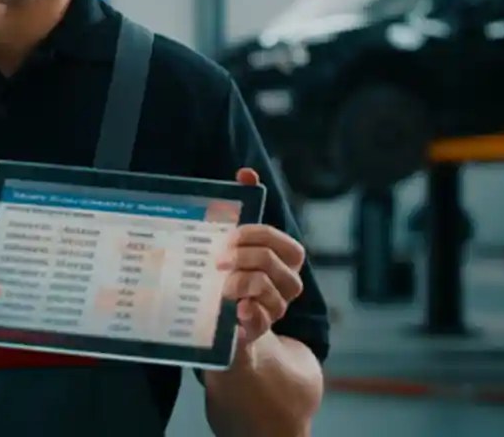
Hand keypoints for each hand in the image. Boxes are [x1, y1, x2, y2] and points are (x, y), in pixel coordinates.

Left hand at [216, 168, 305, 348]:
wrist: (227, 330)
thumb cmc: (234, 276)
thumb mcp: (237, 244)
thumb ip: (244, 207)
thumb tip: (247, 173)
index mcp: (285, 261)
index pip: (279, 240)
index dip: (255, 234)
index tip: (229, 236)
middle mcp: (287, 285)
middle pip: (270, 261)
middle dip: (242, 256)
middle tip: (217, 260)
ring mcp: (274, 309)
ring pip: (263, 287)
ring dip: (237, 282)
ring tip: (220, 286)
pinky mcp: (257, 331)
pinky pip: (258, 319)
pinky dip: (247, 311)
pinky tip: (233, 309)